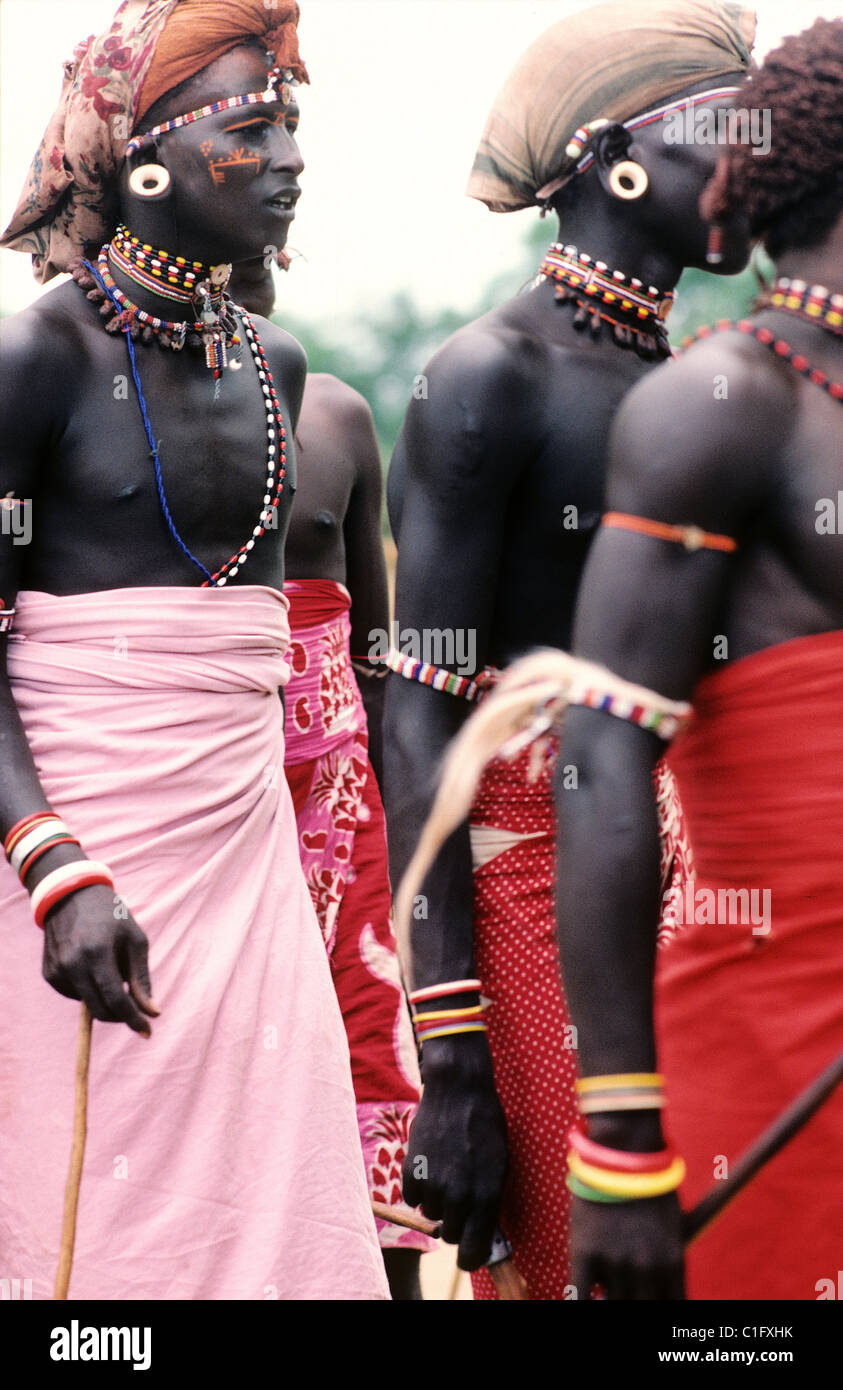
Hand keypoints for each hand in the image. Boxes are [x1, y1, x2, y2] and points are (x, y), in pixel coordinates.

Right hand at [42, 883, 158, 1035]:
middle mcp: (73, 964)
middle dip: (121, 1015)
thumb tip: (152, 1013)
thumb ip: (141, 979)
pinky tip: (92, 965)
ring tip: (110, 966)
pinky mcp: (49, 972)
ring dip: (105, 997)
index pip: (115, 999)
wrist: (72, 894)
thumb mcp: (135, 940)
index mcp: (97, 953)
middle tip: (136, 1009)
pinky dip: (89, 989)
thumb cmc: (111, 916)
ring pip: (87, 1004)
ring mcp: (57, 969)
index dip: (132, 1019)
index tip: (147, 1031)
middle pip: (100, 1010)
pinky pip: (74, 994)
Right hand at [402, 1034, 507, 1269]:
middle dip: (455, 1222)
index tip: (469, 1255)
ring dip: (437, 1200)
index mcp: (486, 1198)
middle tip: (459, 1198)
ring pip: (430, 1214)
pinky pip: (412, 1197)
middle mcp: (459, 1197)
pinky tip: (430, 1163)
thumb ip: (489, 1201)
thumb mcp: (499, 1166)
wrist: (459, 1091)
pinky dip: (419, 1186)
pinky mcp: (412, 1171)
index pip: (473, 1252)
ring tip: (446, 1170)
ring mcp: (433, 1185)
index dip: (471, 1257)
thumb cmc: (485, 1126)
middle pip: (450, 1236)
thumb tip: (482, 1231)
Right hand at [572, 1191, 684, 1299]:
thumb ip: (661, 1261)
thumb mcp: (669, 1225)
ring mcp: (615, 1261)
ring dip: (607, 1301)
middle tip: (624, 1294)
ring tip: (603, 1295)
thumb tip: (645, 1290)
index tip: (649, 1302)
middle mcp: (647, 1268)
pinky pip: (580, 1297)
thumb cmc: (647, 1183)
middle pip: (641, 1308)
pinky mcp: (585, 1253)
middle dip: (633, 1303)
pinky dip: (581, 1303)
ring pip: (611, 1304)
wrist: (623, 1149)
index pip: (672, 1307)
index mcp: (673, 1262)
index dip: (658, 1307)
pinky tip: (583, 1300)